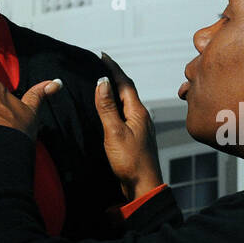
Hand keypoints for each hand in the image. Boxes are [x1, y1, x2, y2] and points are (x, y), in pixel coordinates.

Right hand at [96, 52, 162, 200]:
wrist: (143, 187)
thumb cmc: (130, 162)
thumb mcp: (114, 132)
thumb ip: (107, 107)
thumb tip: (102, 81)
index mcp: (138, 112)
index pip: (124, 83)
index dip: (113, 68)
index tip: (102, 55)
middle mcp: (141, 117)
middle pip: (127, 90)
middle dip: (114, 76)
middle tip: (100, 64)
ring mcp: (140, 127)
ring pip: (126, 102)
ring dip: (115, 90)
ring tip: (103, 82)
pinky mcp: (135, 137)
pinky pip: (125, 114)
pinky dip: (116, 105)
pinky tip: (110, 110)